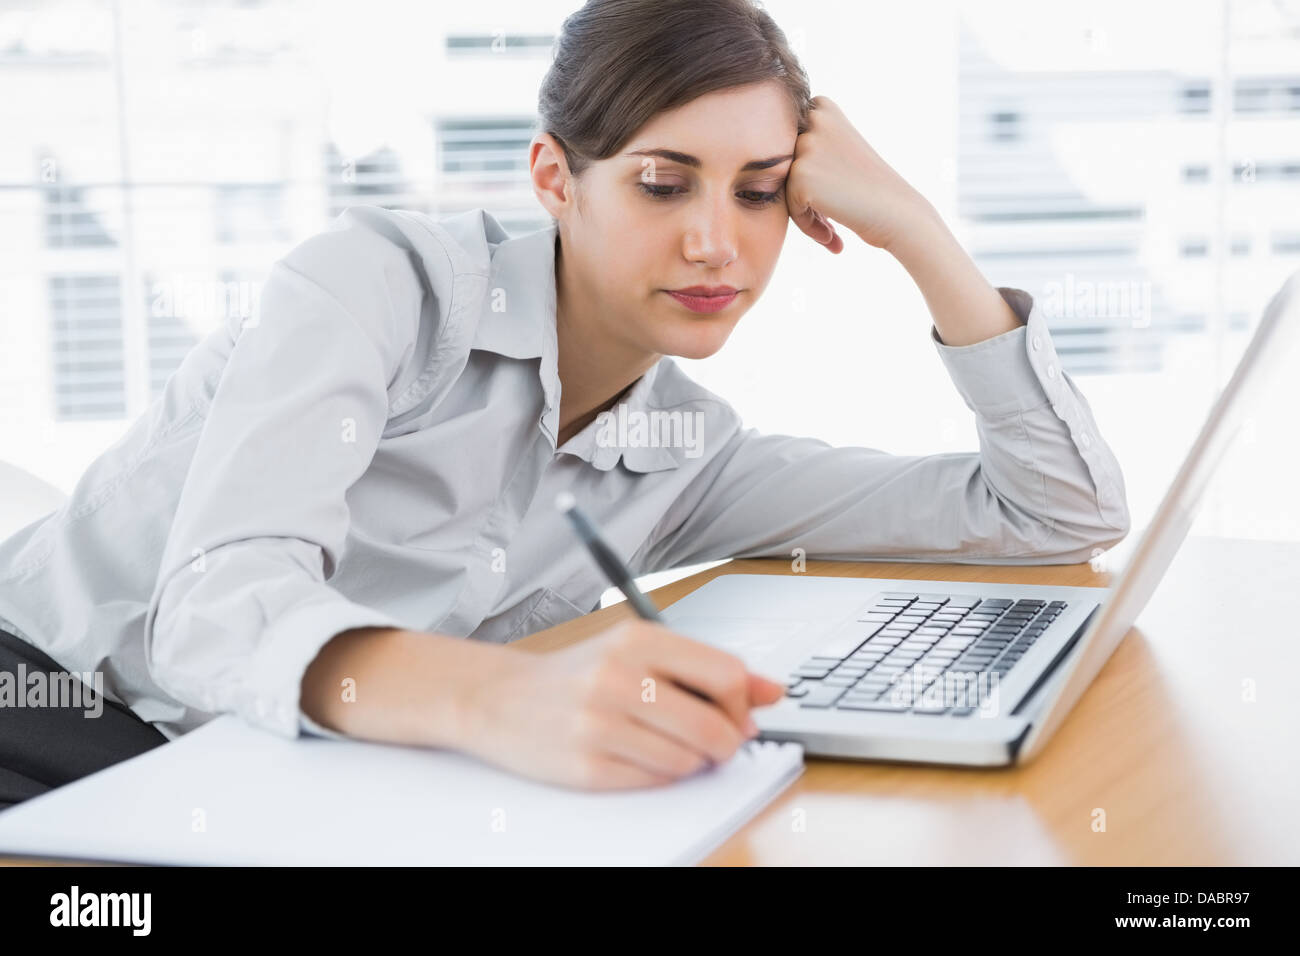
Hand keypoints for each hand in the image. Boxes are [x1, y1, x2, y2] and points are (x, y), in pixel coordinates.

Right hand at [455, 619, 786, 789]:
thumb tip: (773, 692)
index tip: (737, 715)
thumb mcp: (640, 652)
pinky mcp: (586, 767)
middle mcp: (617, 677)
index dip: (742, 704)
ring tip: (664, 744)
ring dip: (691, 761)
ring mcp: (598, 723)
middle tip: (714, 743)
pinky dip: (660, 776)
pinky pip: (655, 781)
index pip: (726, 674)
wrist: (500, 698)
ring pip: (689, 760)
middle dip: (726, 743)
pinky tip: (638, 757)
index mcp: (637, 639)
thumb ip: (707, 670)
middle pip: (714, 725)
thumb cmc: (580, 673)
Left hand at [786, 94, 932, 253]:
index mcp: (823, 107)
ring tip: (831, 229)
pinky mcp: (799, 174)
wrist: (899, 213)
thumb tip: (760, 158)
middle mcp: (813, 119)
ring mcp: (806, 145)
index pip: (790, 146)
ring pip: (785, 186)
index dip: (806, 175)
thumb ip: (809, 147)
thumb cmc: (872, 189)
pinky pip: (789, 206)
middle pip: (785, 166)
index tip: (832, 191)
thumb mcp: (840, 151)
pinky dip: (806, 224)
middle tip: (831, 217)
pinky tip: (832, 235)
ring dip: (805, 211)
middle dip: (803, 194)